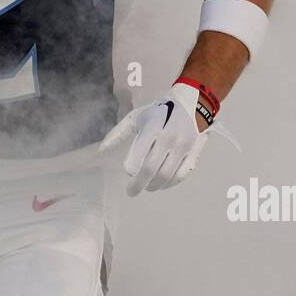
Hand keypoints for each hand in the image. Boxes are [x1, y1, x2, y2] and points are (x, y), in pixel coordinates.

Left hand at [99, 82, 210, 196]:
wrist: (192, 104)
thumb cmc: (158, 112)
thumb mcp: (137, 117)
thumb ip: (118, 133)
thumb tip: (101, 151)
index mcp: (154, 126)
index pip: (140, 152)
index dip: (131, 166)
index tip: (127, 172)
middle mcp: (170, 137)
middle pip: (152, 168)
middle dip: (139, 183)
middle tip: (131, 191)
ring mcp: (184, 146)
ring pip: (167, 175)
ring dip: (154, 185)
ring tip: (146, 186)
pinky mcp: (194, 153)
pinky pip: (181, 175)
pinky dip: (169, 184)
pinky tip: (161, 184)